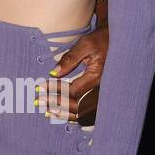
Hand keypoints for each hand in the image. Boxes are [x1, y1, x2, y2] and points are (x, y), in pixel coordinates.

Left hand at [41, 0, 108, 124]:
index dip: (55, 90)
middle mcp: (100, 88)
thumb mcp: (85, 45)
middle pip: (77, 105)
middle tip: (39, 102)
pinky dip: (74, 113)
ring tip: (47, 112)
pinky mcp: (99, 93)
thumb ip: (70, 58)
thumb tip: (53, 72)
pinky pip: (88, 109)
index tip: (40, 88)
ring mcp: (101, 92)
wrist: (116, 41)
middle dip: (57, 104)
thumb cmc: (100, 40)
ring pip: (83, 111)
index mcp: (96, 76)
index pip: (72, 91)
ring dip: (65, 113)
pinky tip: (61, 113)